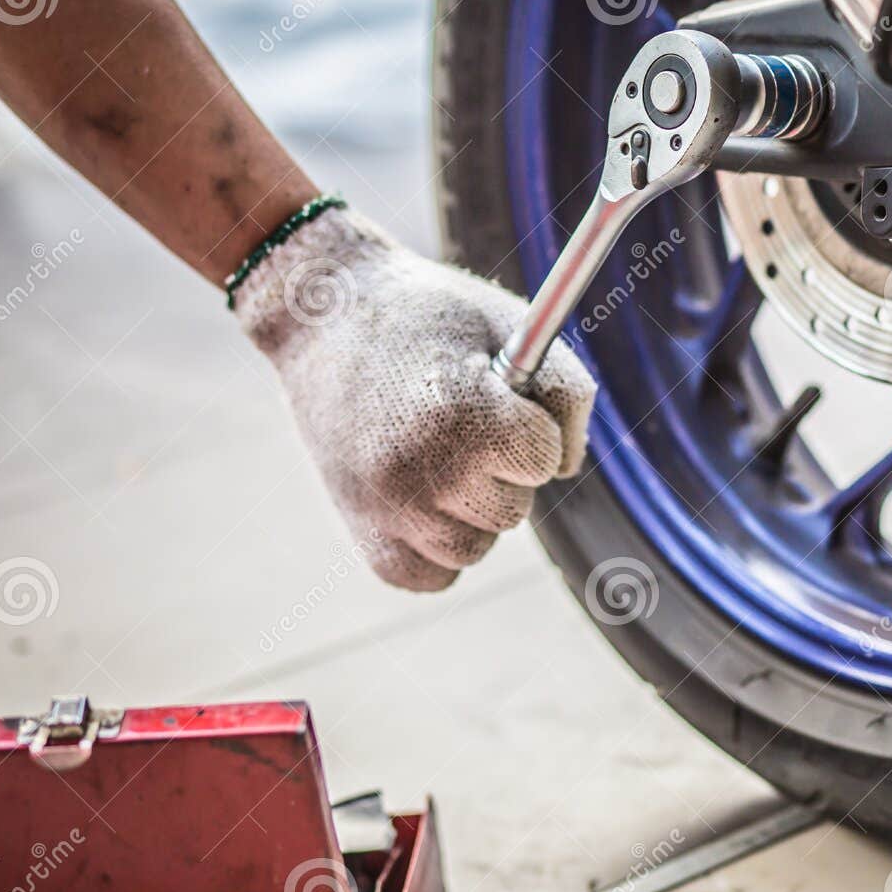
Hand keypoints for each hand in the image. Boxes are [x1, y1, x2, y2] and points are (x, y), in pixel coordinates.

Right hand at [233, 206, 596, 590]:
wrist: (326, 315)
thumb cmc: (430, 319)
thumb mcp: (510, 325)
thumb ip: (565, 390)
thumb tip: (565, 467)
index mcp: (462, 411)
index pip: (543, 458)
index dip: (530, 424)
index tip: (493, 396)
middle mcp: (422, 468)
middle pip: (513, 509)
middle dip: (501, 470)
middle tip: (458, 423)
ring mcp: (388, 507)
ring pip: (474, 548)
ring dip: (471, 513)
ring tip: (437, 455)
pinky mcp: (362, 534)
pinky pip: (431, 576)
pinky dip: (435, 548)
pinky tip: (420, 497)